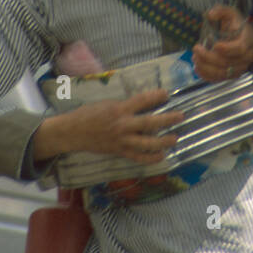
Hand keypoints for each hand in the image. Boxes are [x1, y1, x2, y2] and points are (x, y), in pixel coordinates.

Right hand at [33, 89, 184, 163]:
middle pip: (150, 123)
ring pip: (147, 143)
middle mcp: (123, 125)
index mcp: (119, 109)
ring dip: (163, 141)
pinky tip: (161, 156)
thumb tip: (143, 103)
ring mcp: (122, 140)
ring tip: (174, 138)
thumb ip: (124, 105)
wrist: (72, 132)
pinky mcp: (119, 152)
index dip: (156, 96)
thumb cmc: (88, 114)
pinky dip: (151, 158)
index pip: (142, 100)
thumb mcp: (106, 103)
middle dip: (168, 119)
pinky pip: (138, 157)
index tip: (166, 94)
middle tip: (180, 116)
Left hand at [191, 5, 252, 82]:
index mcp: (248, 40)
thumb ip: (220, 11)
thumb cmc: (237, 25)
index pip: (240, 48)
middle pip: (227, 62)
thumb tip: (210, 15)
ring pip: (223, 73)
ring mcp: (240, 67)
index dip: (227, 49)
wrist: (246, 38)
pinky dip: (207, 75)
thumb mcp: (230, 13)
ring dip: (206, 67)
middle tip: (196, 49)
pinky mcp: (232, 74)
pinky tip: (197, 68)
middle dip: (209, 57)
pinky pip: (220, 79)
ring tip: (195, 58)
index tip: (215, 45)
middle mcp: (246, 57)